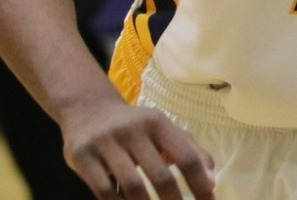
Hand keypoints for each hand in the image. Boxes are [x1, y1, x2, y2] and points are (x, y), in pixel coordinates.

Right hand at [60, 95, 215, 199]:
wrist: (88, 109)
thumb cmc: (136, 127)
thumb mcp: (164, 130)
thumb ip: (190, 151)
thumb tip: (211, 181)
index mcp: (159, 123)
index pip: (186, 156)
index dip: (199, 183)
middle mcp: (133, 130)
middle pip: (160, 175)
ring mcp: (106, 143)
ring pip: (132, 185)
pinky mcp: (82, 156)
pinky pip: (104, 190)